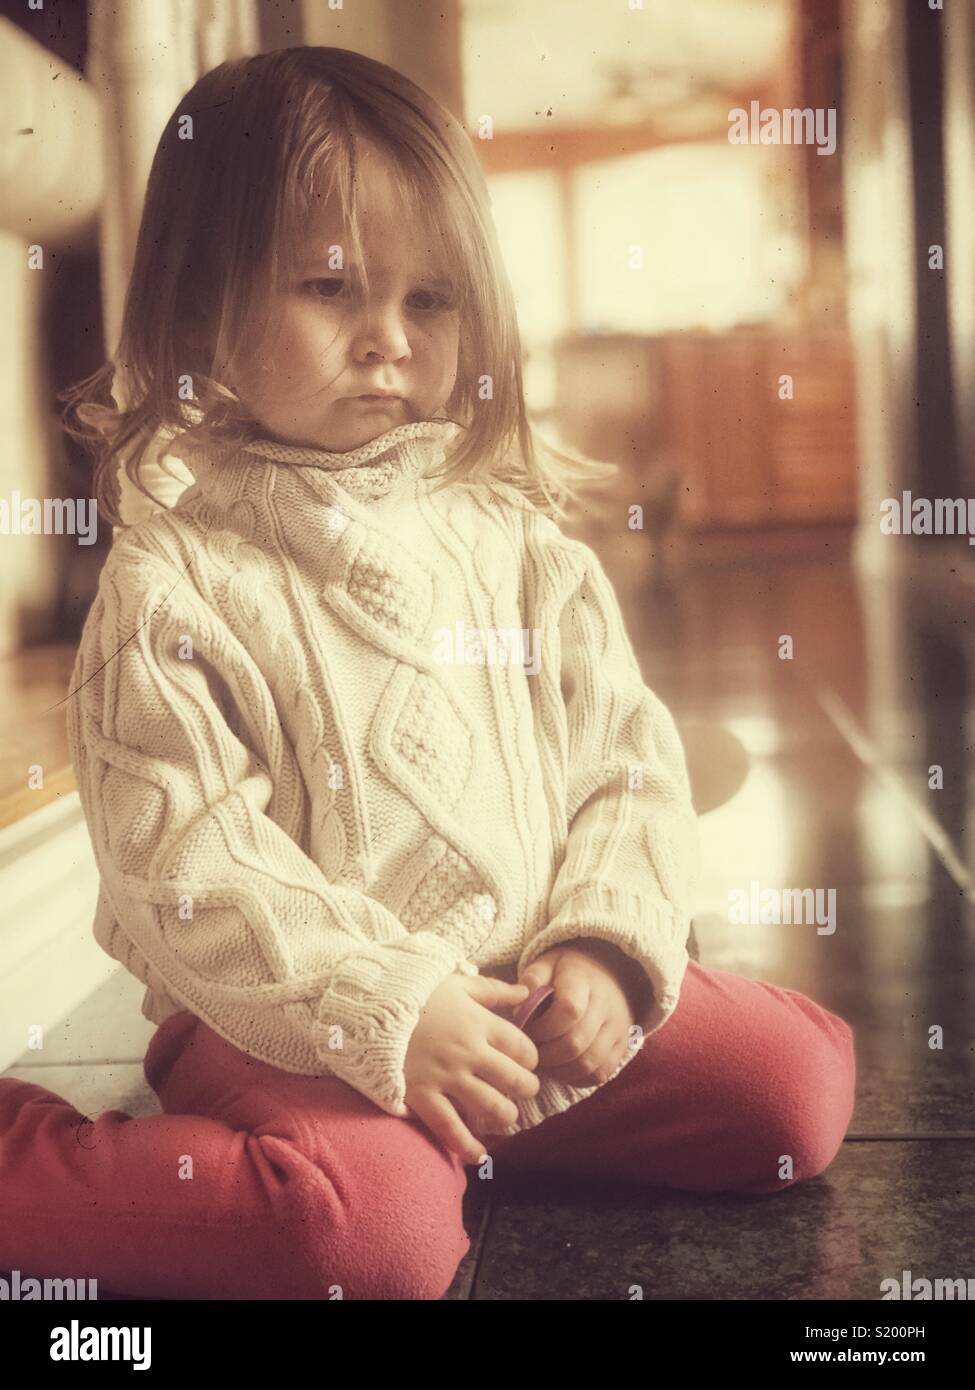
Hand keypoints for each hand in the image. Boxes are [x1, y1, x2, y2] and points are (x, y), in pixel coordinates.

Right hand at [404, 974, 541, 1163]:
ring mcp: (446, 1077)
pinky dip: (468, 1147)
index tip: (525, 1062)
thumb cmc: (415, 995)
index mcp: (479, 1023)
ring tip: (503, 1115)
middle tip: (522, 1091)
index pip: (523, 1048)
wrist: (368, 1008)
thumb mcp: (456, 983)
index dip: (530, 1059)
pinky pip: (451, 1129)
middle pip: (515, 1080)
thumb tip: (526, 993)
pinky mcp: (422, 1096)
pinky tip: (480, 1155)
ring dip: (505, 1116)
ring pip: (492, 1107)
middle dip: (526, 1089)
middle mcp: (468, 1052)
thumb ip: (494, 990)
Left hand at [518, 940, 643, 1086]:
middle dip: (546, 1054)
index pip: (569, 1010)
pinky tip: (560, 1068)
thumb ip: (532, 980)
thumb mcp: (547, 963)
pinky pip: (600, 1074)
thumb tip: (519, 1008)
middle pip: (576, 1043)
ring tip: (543, 1061)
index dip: (543, 1027)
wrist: (611, 972)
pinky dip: (576, 1078)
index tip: (527, 1029)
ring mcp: (618, 1029)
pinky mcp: (622, 1048)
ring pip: (588, 1064)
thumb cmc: (568, 972)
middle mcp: (606, 1005)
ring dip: (559, 1070)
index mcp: (584, 980)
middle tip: (530, 1052)